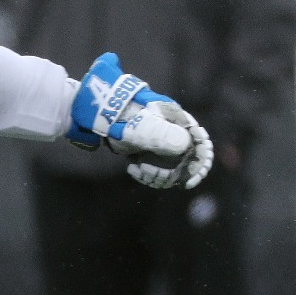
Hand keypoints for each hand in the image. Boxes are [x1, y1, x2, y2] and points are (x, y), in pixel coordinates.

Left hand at [68, 52, 212, 190]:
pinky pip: (154, 167)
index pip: (200, 141)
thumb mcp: (141, 126)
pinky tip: (132, 169)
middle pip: (185, 159)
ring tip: (141, 171)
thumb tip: (185, 146)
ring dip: (158, 175)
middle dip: (174, 172)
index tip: (191, 180)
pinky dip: (147, 174)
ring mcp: (158, 140)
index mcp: (177, 119)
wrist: (94, 114)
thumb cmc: (119, 117)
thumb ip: (162, 135)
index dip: (201, 162)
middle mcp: (171, 129)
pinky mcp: (145, 148)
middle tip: (160, 178)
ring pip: (170, 166)